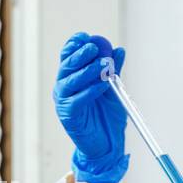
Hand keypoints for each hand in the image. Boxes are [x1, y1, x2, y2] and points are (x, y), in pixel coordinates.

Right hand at [53, 31, 128, 182]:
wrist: (108, 145)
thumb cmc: (108, 118)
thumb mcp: (114, 90)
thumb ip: (115, 71)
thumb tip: (118, 50)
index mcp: (72, 78)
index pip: (68, 56)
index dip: (74, 45)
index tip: (86, 36)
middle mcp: (64, 87)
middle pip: (67, 65)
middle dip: (80, 54)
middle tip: (94, 46)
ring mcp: (64, 101)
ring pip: (70, 81)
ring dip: (87, 71)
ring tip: (104, 65)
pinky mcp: (68, 116)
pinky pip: (76, 101)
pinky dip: (89, 91)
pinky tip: (102, 85)